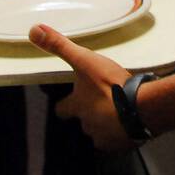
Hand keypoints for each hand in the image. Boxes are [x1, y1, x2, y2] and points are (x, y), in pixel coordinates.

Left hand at [29, 25, 133, 150]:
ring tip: (120, 110)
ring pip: (101, 130)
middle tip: (102, 102)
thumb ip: (60, 46)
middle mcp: (87, 123)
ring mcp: (105, 135)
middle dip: (90, 113)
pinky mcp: (123, 143)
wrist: (141, 108)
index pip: (62, 109)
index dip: (65, 105)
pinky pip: (120, 139)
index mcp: (77, 105)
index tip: (68, 102)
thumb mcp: (85, 60)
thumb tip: (33, 30)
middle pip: (84, 120)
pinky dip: (124, 132)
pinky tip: (132, 121)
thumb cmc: (111, 85)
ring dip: (108, 122)